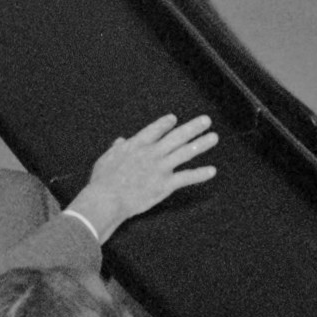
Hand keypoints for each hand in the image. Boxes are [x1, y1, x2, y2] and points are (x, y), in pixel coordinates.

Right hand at [71, 111, 217, 239]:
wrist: (107, 199)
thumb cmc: (102, 181)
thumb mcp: (105, 159)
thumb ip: (116, 149)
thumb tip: (121, 141)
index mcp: (136, 145)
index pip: (154, 129)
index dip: (165, 123)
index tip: (174, 118)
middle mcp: (151, 153)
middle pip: (176, 136)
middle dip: (192, 127)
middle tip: (206, 120)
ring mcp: (160, 168)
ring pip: (185, 152)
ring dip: (201, 144)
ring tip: (214, 137)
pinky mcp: (165, 184)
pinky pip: (186, 177)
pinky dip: (200, 174)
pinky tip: (212, 171)